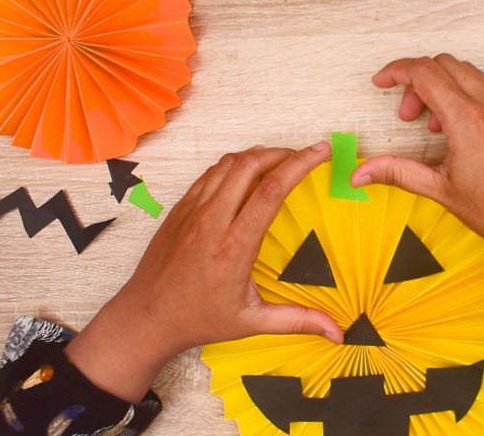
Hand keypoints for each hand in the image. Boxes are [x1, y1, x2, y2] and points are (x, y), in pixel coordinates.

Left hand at [65, 143, 342, 401]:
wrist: (145, 317)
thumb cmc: (198, 320)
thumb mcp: (251, 323)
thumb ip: (298, 320)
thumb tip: (338, 333)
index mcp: (233, 246)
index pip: (271, 191)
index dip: (299, 164)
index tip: (321, 151)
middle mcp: (211, 221)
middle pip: (250, 165)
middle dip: (283, 152)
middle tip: (305, 155)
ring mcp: (191, 211)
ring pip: (228, 164)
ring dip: (258, 155)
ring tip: (281, 160)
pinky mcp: (179, 209)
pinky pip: (210, 174)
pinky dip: (234, 165)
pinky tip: (248, 173)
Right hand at [351, 54, 483, 263]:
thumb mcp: (439, 190)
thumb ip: (396, 173)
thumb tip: (361, 173)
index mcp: (470, 120)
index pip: (426, 73)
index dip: (396, 71)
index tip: (381, 81)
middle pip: (445, 64)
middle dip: (417, 80)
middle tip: (407, 114)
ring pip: (467, 72)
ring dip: (442, 86)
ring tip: (432, 126)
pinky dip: (463, 95)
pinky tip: (456, 131)